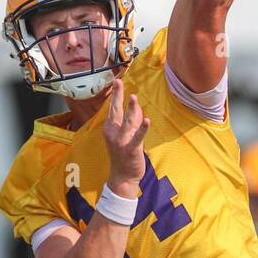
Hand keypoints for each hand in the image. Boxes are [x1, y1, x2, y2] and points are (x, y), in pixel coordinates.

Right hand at [103, 77, 149, 195]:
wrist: (122, 176)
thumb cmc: (123, 155)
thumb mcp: (124, 137)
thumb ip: (130, 123)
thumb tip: (137, 109)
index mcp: (110, 129)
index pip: (112, 108)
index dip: (115, 95)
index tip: (117, 81)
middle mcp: (113, 133)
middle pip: (115, 111)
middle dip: (117, 96)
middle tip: (118, 82)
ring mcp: (121, 141)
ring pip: (127, 122)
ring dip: (131, 109)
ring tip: (134, 97)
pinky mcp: (131, 149)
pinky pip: (137, 137)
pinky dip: (142, 129)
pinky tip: (147, 120)